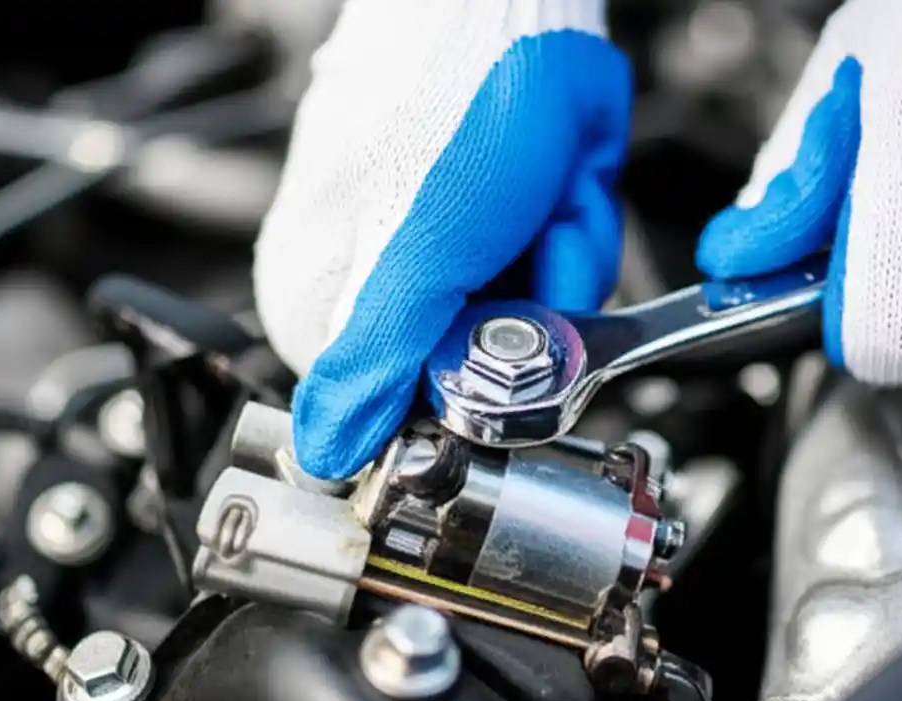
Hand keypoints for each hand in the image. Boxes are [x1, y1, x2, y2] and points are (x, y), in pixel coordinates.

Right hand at [253, 0, 628, 477]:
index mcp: (327, 300)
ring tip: (534, 206)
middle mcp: (387, 287)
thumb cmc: (447, 103)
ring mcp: (456, 262)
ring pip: (531, 334)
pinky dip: (577, 238)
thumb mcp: (409, 256)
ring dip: (556, 272)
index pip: (388, 411)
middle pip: (471, 377)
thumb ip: (372, 366)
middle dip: (519, 323)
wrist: (519, 14)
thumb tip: (324, 455)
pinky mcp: (513, 236)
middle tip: (513, 261)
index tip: (473, 359)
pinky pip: (564, 284)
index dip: (448, 399)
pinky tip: (557, 191)